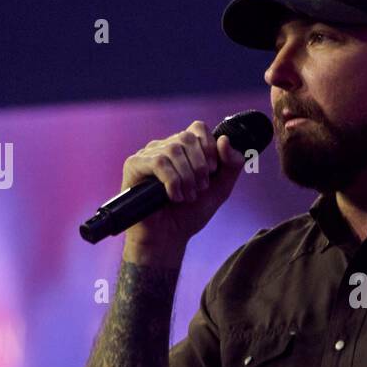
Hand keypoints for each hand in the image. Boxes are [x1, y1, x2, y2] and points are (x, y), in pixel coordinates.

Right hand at [120, 120, 247, 257]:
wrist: (168, 238)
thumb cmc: (190, 214)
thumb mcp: (220, 189)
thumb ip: (231, 165)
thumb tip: (225, 140)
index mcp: (184, 149)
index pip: (198, 128)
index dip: (209, 147)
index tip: (212, 172)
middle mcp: (165, 147)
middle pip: (187, 137)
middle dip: (199, 166)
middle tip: (200, 189)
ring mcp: (148, 155)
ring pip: (173, 148)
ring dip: (186, 176)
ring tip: (187, 197)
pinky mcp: (134, 166)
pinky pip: (157, 161)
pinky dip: (172, 180)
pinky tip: (174, 196)